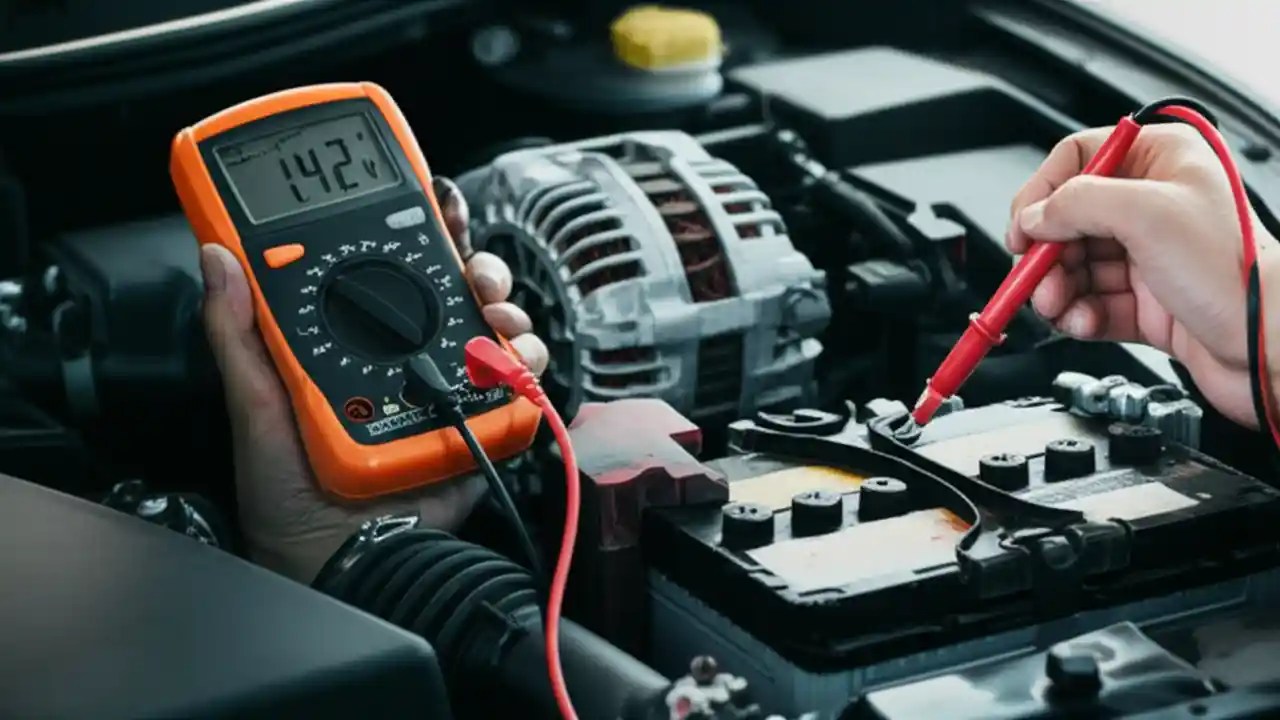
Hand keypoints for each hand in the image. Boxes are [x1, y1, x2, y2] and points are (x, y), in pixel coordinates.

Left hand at [199, 177, 548, 582]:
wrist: (335, 557)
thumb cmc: (287, 490)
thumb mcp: (253, 402)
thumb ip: (238, 332)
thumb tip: (218, 259)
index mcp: (357, 338)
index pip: (392, 265)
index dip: (417, 226)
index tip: (431, 198)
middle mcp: (410, 356)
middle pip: (458, 288)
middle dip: (477, 264)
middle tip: (472, 268)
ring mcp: (450, 389)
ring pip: (495, 329)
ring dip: (506, 312)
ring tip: (494, 320)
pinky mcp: (481, 424)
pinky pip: (518, 387)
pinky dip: (526, 368)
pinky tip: (509, 363)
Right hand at [1008, 123, 1278, 428]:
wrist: (1269, 347)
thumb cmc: (1237, 274)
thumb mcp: (1147, 214)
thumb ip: (1078, 203)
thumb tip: (1035, 215)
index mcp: (1161, 161)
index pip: (1077, 159)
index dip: (1041, 193)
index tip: (1024, 228)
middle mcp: (1153, 204)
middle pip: (1067, 220)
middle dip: (1045, 254)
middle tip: (1037, 278)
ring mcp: (1148, 256)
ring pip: (1073, 267)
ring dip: (1056, 290)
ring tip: (1058, 306)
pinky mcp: (1145, 302)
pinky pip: (1090, 304)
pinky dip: (1078, 316)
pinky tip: (1084, 322)